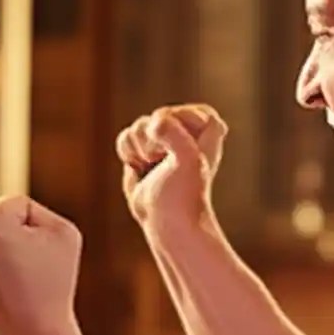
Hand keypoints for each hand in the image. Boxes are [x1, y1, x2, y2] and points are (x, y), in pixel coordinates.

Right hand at [115, 104, 227, 231]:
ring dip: (141, 149)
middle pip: (159, 116)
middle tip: (163, 162)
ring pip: (139, 126)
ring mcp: (163, 140)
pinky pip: (126, 137)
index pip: (187, 112)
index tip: (182, 150)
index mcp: (208, 128)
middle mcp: (186, 130)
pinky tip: (142, 170)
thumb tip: (151, 125)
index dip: (179, 129)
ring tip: (154, 168)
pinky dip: (129, 154)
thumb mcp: (187, 158)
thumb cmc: (184, 195)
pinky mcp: (143, 151)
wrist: (167, 223)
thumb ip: (172, 131)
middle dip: (155, 140)